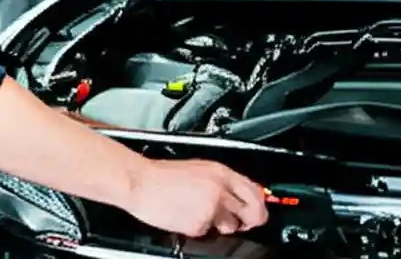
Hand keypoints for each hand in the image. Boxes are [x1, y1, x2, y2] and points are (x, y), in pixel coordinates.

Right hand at [122, 158, 268, 236]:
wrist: (140, 183)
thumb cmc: (163, 175)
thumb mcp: (199, 168)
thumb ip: (222, 181)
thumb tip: (239, 195)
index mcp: (221, 172)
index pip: (256, 191)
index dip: (260, 204)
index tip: (258, 210)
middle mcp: (220, 189)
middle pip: (253, 212)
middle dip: (248, 220)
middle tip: (239, 221)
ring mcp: (211, 209)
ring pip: (230, 226)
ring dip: (220, 224)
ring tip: (199, 211)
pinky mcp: (199, 225)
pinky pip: (208, 232)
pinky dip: (200, 228)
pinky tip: (186, 216)